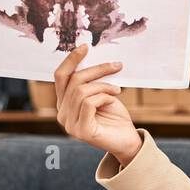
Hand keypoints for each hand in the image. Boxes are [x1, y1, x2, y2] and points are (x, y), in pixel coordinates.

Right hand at [53, 42, 140, 165]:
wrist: (128, 141)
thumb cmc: (116, 118)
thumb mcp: (101, 94)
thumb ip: (90, 82)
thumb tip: (89, 57)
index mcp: (64, 104)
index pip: (60, 76)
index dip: (71, 60)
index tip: (86, 47)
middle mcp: (62, 114)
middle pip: (74, 81)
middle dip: (97, 70)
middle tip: (116, 66)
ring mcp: (70, 125)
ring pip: (81, 91)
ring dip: (103, 86)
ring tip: (117, 90)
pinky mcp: (81, 131)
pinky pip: (89, 103)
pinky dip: (104, 97)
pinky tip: (113, 101)